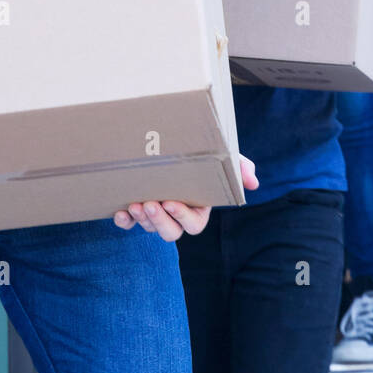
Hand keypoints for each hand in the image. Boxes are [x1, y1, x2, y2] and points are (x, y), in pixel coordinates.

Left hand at [113, 154, 258, 241]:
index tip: (171, 202)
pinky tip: (120, 212)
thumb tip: (253, 183)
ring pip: (149, 227)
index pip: (193, 225)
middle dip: (159, 222)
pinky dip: (124, 221)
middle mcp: (176, 214)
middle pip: (171, 233)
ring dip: (142, 219)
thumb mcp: (224, 156)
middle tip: (150, 204)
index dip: (182, 218)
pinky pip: (129, 223)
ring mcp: (156, 213)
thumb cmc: (202, 150)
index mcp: (198, 208)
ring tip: (134, 204)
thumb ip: (239, 167)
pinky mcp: (136, 208)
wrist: (169, 139)